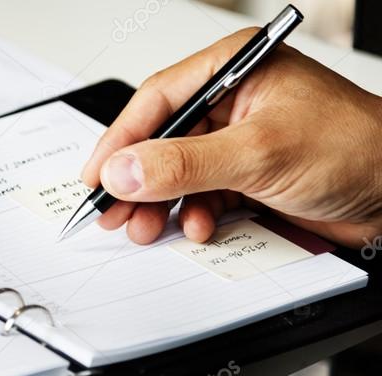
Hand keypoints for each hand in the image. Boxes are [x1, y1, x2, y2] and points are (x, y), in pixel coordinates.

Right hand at [81, 28, 381, 247]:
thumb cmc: (359, 148)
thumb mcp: (259, 153)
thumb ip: (184, 163)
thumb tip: (124, 169)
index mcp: (235, 70)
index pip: (158, 100)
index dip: (120, 140)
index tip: (96, 177)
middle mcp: (234, 102)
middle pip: (161, 140)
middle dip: (138, 182)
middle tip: (114, 212)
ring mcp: (240, 141)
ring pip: (177, 174)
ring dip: (163, 205)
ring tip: (151, 228)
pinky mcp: (248, 176)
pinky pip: (202, 195)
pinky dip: (194, 216)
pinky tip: (200, 227)